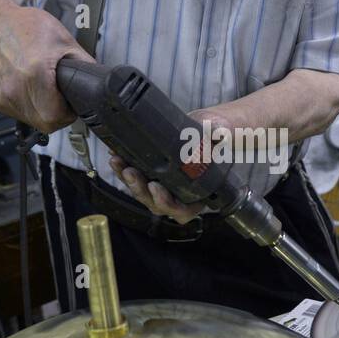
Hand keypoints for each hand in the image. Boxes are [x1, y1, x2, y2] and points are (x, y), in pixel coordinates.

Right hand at [0, 0, 92, 132]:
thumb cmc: (26, 27)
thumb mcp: (63, 40)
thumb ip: (83, 63)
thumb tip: (97, 82)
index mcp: (35, 72)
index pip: (56, 116)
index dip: (68, 113)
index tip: (71, 103)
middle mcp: (16, 88)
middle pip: (46, 124)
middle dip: (59, 116)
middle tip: (61, 99)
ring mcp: (4, 97)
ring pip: (33, 122)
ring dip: (44, 113)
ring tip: (45, 92)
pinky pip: (19, 115)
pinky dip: (29, 108)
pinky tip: (31, 91)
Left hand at [108, 107, 235, 224]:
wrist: (205, 127)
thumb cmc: (217, 136)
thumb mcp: (222, 133)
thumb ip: (221, 133)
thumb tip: (216, 131)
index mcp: (199, 195)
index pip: (182, 210)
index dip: (167, 203)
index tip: (157, 187)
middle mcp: (179, 196)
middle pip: (155, 203)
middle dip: (140, 189)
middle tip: (131, 172)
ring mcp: (163, 187)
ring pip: (142, 192)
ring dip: (127, 179)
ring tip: (117, 161)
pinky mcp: (151, 175)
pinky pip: (134, 177)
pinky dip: (123, 167)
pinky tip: (115, 153)